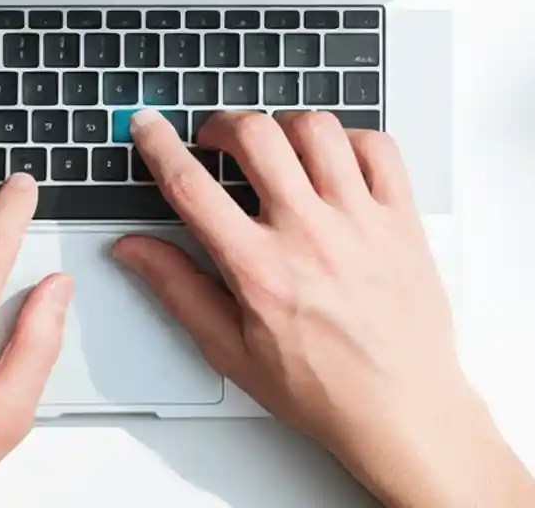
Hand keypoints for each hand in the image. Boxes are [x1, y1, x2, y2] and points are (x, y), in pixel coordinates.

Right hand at [116, 109, 534, 507]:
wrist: (401, 410)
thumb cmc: (321, 389)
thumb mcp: (230, 349)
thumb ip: (178, 289)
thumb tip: (133, 249)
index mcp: (259, 269)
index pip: (192, 186)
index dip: (158, 146)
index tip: (148, 127)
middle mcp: (309, 235)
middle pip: (255, 137)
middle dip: (223, 125)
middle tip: (216, 141)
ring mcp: (360, 221)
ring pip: (316, 129)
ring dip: (284, 126)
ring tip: (276, 147)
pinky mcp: (401, 218)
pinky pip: (378, 147)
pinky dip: (350, 138)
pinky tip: (334, 160)